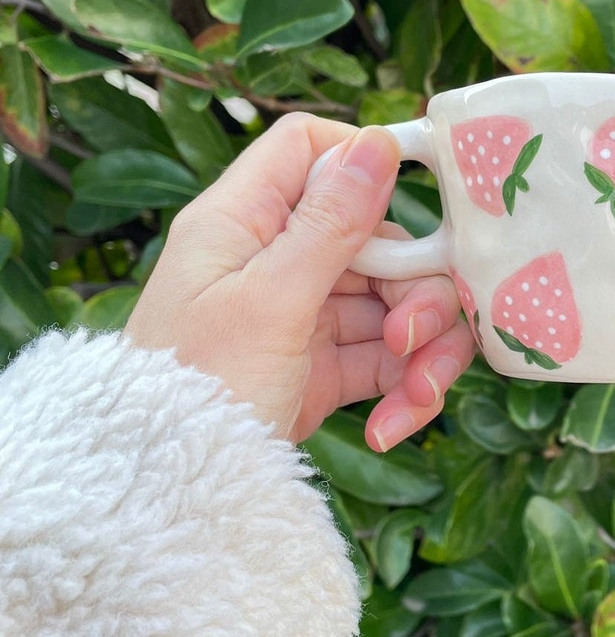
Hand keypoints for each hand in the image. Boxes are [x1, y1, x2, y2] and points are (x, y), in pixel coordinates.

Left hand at [125, 113, 473, 449]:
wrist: (168, 497)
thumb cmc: (200, 390)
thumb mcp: (270, 301)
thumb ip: (330, 222)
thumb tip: (378, 140)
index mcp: (243, 222)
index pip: (310, 150)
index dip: (368, 164)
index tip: (424, 202)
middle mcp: (275, 259)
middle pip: (378, 239)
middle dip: (415, 290)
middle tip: (413, 336)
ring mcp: (302, 314)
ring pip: (393, 303)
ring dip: (420, 349)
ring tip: (416, 396)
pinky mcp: (321, 367)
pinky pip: (385, 359)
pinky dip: (401, 388)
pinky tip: (390, 425)